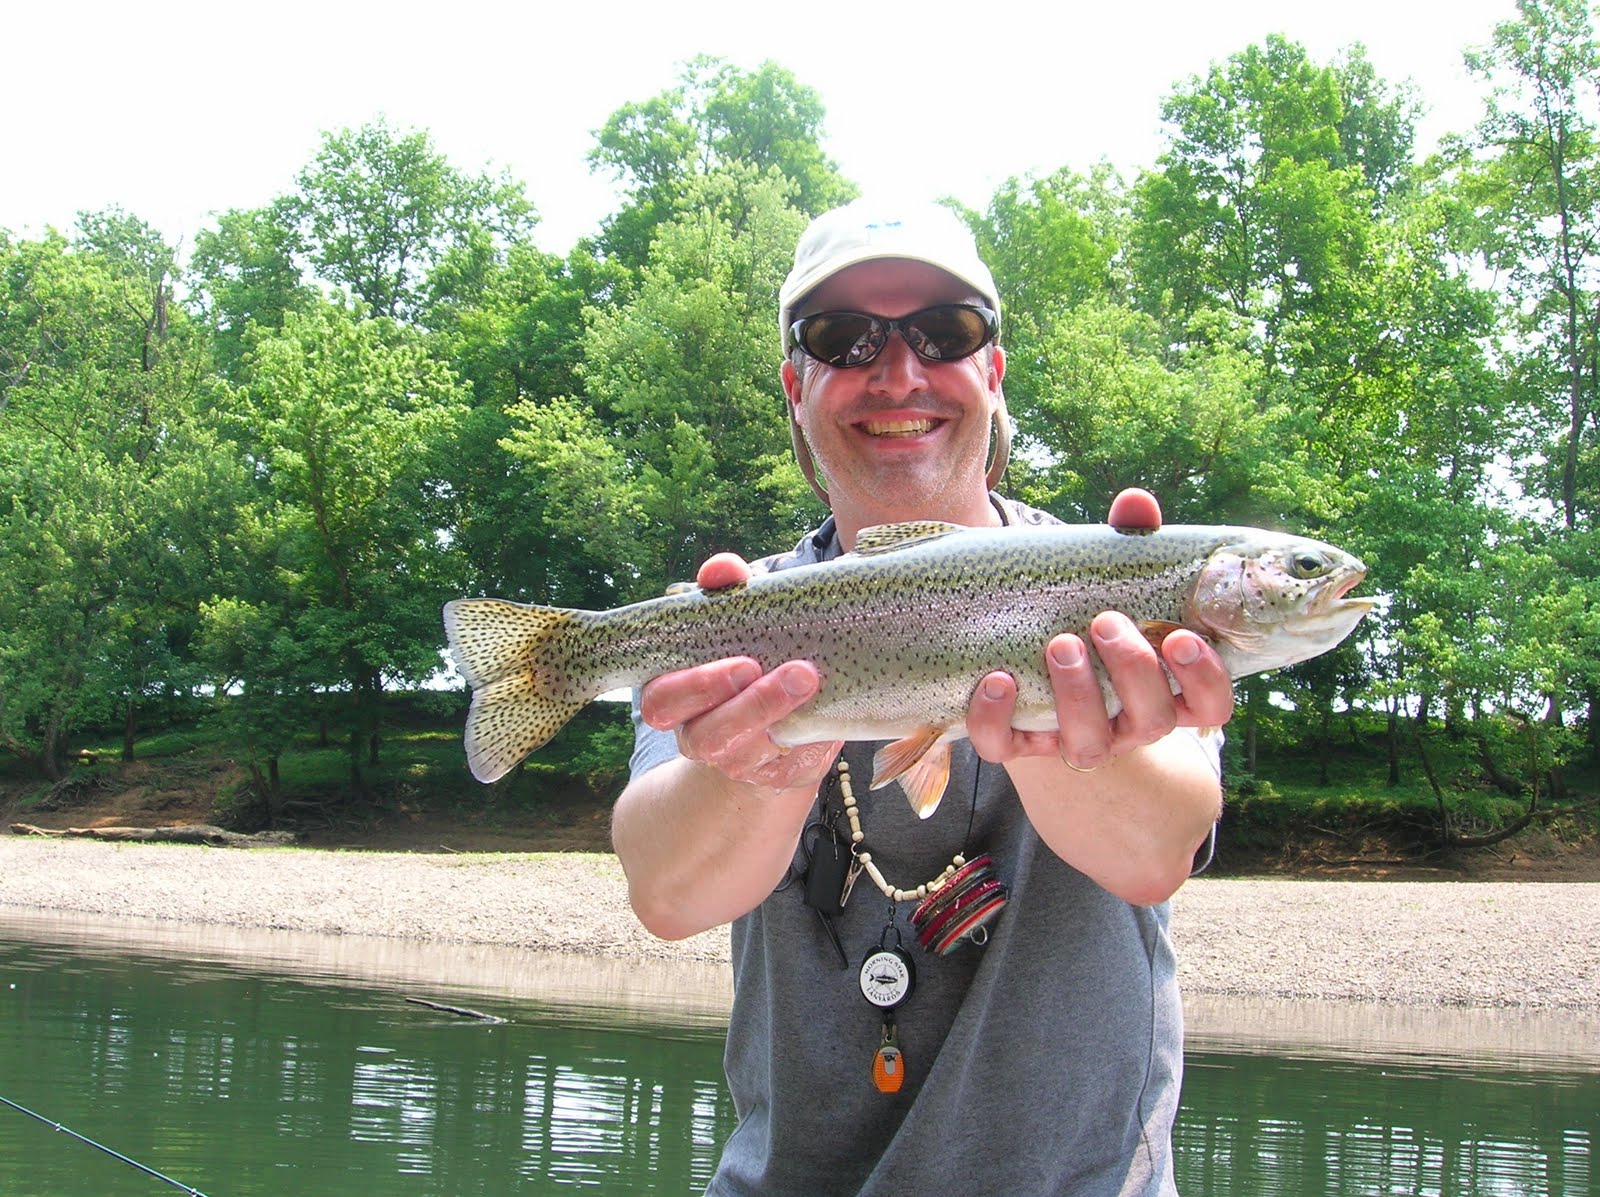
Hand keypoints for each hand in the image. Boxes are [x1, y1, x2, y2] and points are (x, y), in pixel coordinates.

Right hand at [638, 553, 841, 792]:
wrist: (769, 708)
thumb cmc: (744, 651)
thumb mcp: (733, 617)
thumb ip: (725, 587)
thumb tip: (722, 570)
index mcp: (674, 698)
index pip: (663, 701)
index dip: (698, 686)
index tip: (745, 662)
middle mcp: (698, 736)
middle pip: (708, 736)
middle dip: (752, 705)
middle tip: (795, 672)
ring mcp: (737, 762)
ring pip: (750, 754)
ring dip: (784, 715)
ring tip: (813, 681)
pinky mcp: (777, 775)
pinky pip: (792, 767)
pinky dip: (813, 740)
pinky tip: (828, 710)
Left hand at [967, 488, 1233, 770]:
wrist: (1034, 672)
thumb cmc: (1089, 618)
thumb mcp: (1114, 585)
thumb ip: (1131, 546)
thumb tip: (1135, 501)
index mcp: (1168, 689)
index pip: (1210, 702)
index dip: (1204, 677)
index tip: (1181, 636)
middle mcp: (1130, 723)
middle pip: (1153, 720)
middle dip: (1132, 670)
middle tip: (1105, 621)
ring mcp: (1078, 740)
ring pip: (1088, 743)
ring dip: (1076, 695)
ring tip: (1060, 643)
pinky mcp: (1023, 744)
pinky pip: (1008, 748)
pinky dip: (996, 718)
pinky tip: (996, 679)